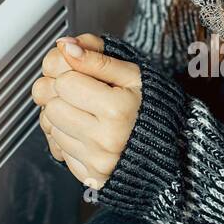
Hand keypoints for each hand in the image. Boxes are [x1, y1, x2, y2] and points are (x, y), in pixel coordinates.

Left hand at [31, 33, 141, 189]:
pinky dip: (67, 137)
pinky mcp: (90, 177)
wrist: (171, 148)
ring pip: (51, 127)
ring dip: (63, 116)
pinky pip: (58, 149)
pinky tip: (87, 131)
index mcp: (117, 110)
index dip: (69, 72)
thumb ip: (97, 57)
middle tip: (81, 92)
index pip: (64, 81)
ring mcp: (96, 161)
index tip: (81, 74)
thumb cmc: (152, 108)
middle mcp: (105, 139)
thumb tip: (66, 47)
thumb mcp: (133, 75)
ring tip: (87, 112)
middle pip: (52, 106)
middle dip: (62, 95)